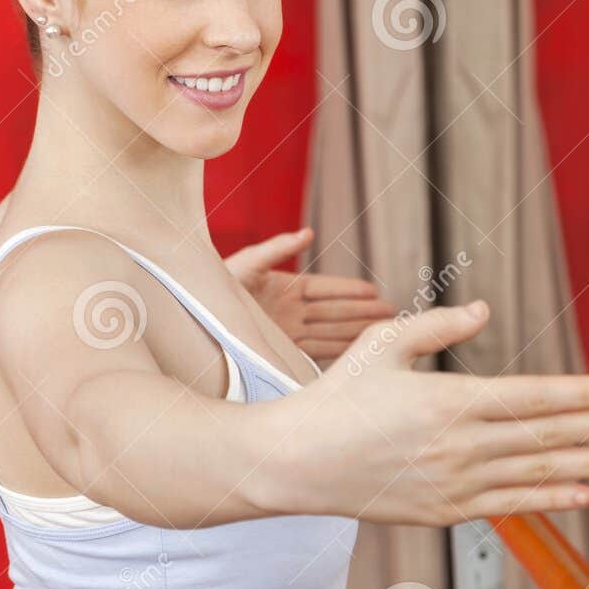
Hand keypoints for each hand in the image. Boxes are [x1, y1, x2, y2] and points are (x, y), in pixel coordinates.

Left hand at [222, 226, 397, 365]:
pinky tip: (355, 355)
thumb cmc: (218, 282)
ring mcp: (287, 331)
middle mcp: (291, 310)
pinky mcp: (280, 350)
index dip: (350, 291)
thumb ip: (278, 248)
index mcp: (286, 286)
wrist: (195, 312)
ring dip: (355, 332)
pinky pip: (313, 351)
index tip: (375, 291)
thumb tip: (309, 232)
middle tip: (392, 313)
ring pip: (329, 332)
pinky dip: (335, 352)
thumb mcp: (248, 262)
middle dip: (363, 312)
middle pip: (334, 311)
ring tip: (382, 332)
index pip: (326, 289)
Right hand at [271, 298, 588, 527]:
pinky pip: (512, 505)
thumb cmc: (338, 395)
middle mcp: (462, 445)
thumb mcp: (382, 344)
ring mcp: (456, 483)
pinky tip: (581, 492)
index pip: (533, 397)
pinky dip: (550, 497)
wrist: (298, 462)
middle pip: (548, 436)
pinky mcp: (446, 511)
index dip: (581, 394)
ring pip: (538, 473)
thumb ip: (438, 325)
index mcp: (451, 400)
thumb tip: (486, 310)